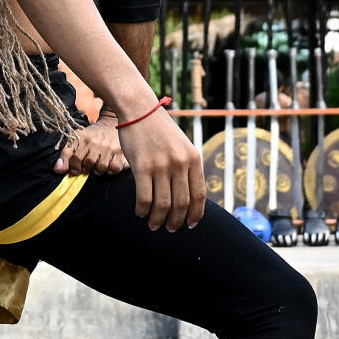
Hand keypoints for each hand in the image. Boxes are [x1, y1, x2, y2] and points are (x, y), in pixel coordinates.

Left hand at [55, 119, 128, 176]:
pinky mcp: (121, 153)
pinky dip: (111, 170)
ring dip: (98, 170)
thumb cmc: (93, 136)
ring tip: (98, 164)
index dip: (73, 168)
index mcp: (83, 138)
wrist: (112, 123)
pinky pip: (114, 169)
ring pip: (100, 169)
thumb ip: (66, 154)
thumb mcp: (77, 139)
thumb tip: (57, 169)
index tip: (75, 169)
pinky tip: (109, 164)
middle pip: (87, 165)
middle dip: (86, 169)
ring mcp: (110, 148)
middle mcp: (96, 143)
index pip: (74, 158)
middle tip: (88, 165)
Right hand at [119, 108, 205, 230]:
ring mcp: (161, 165)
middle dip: (177, 221)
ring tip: (154, 225)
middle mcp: (180, 163)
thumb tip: (188, 196)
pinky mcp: (142, 167)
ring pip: (163, 204)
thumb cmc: (159, 129)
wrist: (139, 109)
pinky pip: (145, 198)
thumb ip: (186, 167)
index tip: (191, 224)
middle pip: (182, 203)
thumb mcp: (181, 145)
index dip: (196, 213)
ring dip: (159, 220)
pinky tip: (141, 212)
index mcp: (193, 158)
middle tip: (171, 229)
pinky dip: (143, 210)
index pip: (199, 195)